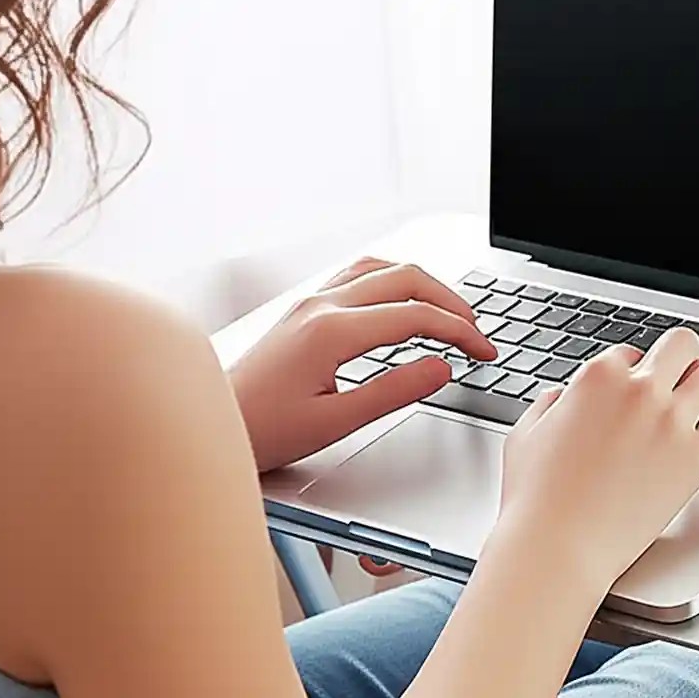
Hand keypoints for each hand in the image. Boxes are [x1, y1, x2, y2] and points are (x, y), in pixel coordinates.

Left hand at [230, 258, 496, 472]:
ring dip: (425, 286)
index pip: (416, 316)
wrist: (215, 422)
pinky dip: (396, 281)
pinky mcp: (307, 308)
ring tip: (450, 314)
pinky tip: (406, 300)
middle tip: (477, 333)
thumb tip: (440, 369)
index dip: (459, 332)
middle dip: (452, 302)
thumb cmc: (264, 429)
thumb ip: (394, 392)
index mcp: (332, 332)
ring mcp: (312, 301)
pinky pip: (361, 274)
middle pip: (407, 280)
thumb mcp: (336, 422)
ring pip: (384, 269)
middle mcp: (322, 306)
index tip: (484, 352)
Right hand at [496, 328, 698, 590]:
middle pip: (681, 345)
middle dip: (678, 359)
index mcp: (599, 378)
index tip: (630, 394)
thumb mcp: (525, 434)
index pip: (631, 353)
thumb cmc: (537, 498)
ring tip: (695, 407)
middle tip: (677, 378)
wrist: (559, 547)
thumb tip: (562, 398)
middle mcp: (640, 391)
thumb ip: (548, 405)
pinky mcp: (697, 457)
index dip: (631, 374)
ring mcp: (672, 422)